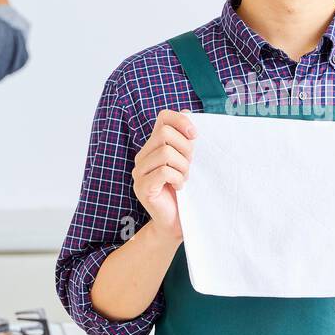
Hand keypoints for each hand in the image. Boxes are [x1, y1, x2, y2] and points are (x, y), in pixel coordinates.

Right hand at [132, 109, 195, 242]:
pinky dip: (177, 178)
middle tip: (191, 166)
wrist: (177, 222)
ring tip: (185, 178)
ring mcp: (139, 172)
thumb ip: (186, 140)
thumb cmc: (185, 192)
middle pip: (165, 134)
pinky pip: (163, 171)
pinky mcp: (142, 187)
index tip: (195, 136)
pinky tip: (179, 187)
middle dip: (185, 148)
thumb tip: (187, 112)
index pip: (163, 117)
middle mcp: (143, 156)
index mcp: (154, 146)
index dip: (181, 121)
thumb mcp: (188, 161)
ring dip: (183, 166)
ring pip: (165, 152)